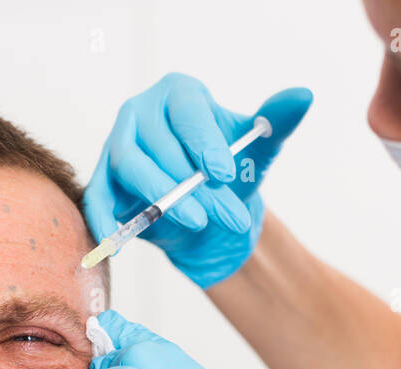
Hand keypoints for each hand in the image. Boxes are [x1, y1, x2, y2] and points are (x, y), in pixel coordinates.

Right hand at [83, 73, 312, 288]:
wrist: (210, 210)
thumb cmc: (231, 170)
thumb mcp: (258, 149)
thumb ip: (276, 121)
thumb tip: (303, 96)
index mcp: (180, 93)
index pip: (188, 112)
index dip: (205, 142)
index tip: (225, 173)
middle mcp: (142, 111)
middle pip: (162, 144)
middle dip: (195, 183)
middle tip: (227, 213)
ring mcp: (118, 143)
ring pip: (130, 165)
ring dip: (163, 197)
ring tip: (197, 221)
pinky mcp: (105, 179)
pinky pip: (97, 196)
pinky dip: (104, 218)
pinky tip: (116, 242)